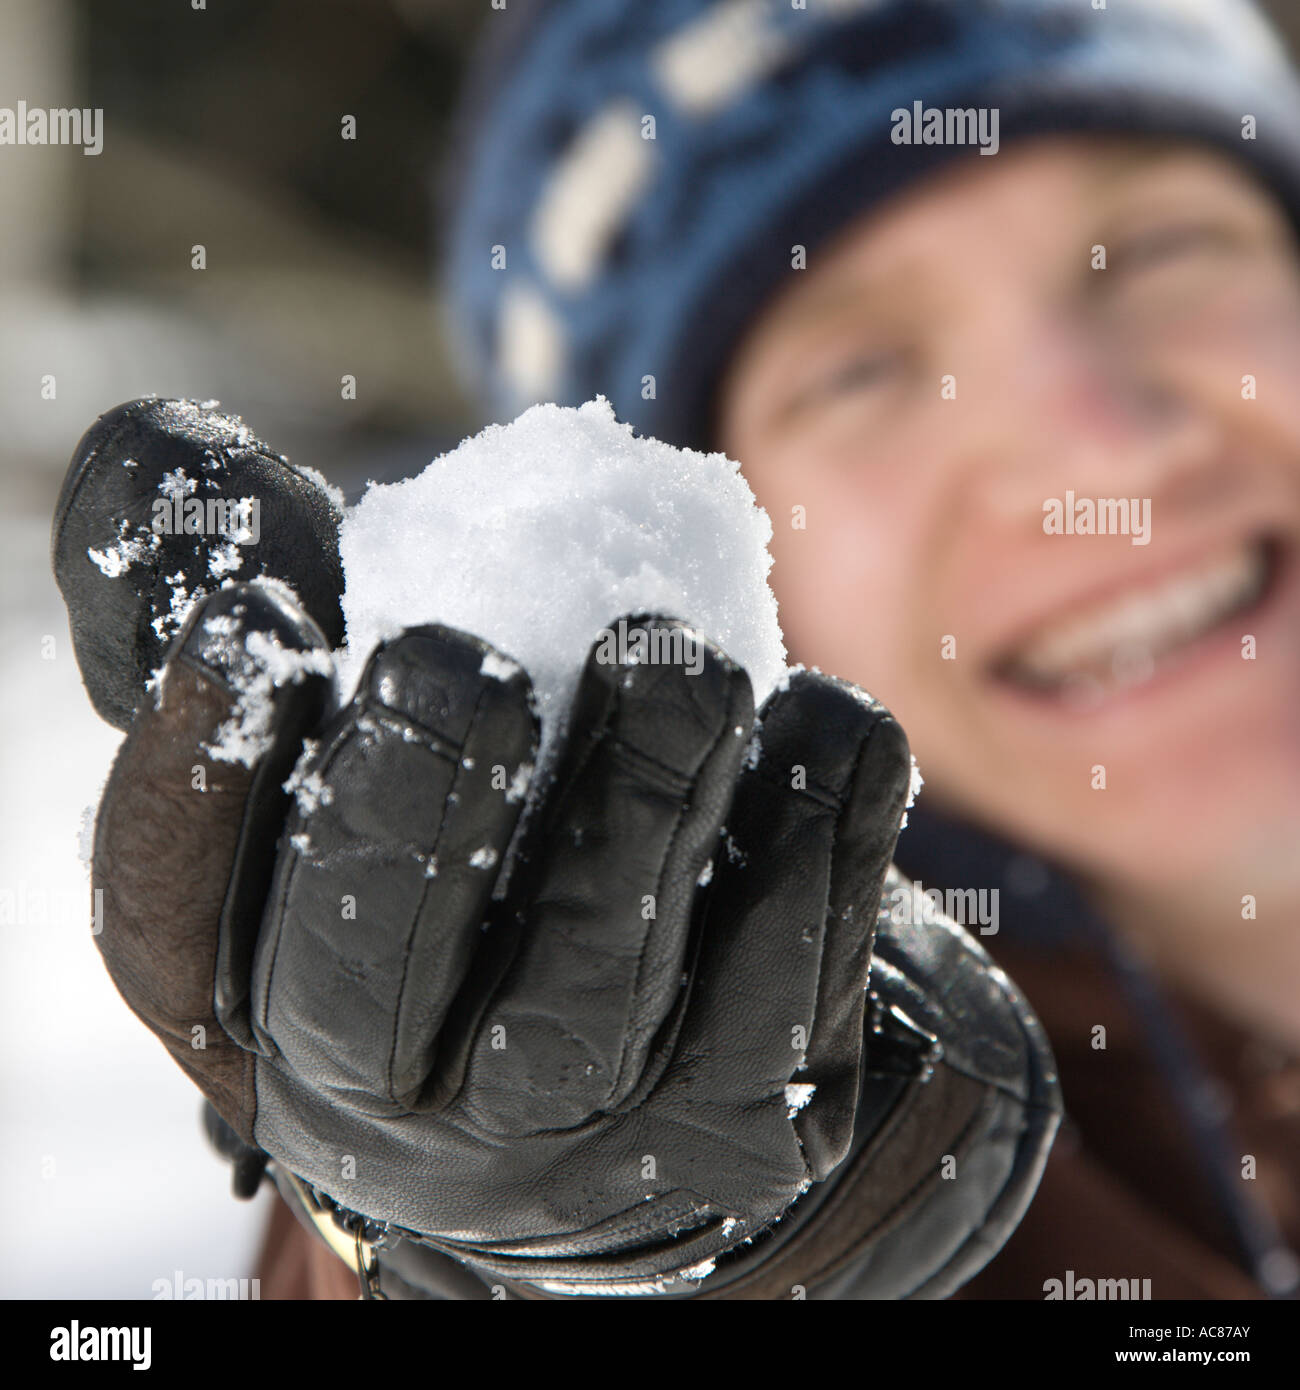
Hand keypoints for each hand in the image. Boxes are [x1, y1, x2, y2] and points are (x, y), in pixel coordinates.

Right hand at [54, 398, 1060, 1297]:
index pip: (173, 908)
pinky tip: (821, 725)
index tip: (245, 627)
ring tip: (675, 662)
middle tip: (452, 664)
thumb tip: (173, 470)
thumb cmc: (454, 818)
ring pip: (599, 991)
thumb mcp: (321, 718)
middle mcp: (403, 1095)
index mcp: (258, 992)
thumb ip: (220, 591)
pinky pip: (787, 991)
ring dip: (641, 808)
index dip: (194, 775)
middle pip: (377, 984)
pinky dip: (815, 843)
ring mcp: (581, 1126)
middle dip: (410, 818)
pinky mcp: (744, 1119)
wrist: (645, 1012)